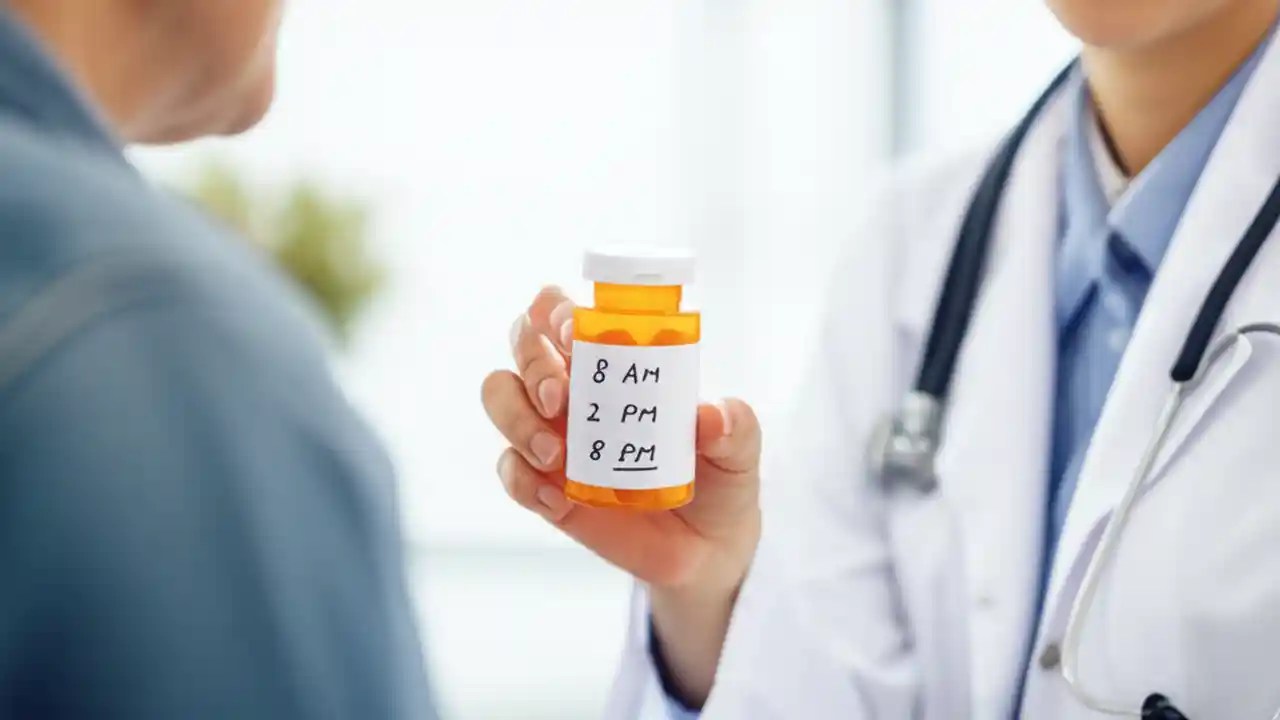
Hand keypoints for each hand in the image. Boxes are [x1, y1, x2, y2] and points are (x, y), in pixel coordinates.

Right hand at [482, 286, 762, 703]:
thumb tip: (710, 415)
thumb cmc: (720, 479)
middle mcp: (576, 390)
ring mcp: (554, 435)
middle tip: (561, 398)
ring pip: (500, 396)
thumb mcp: (740, 451)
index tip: (574, 334)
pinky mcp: (544, 486)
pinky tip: (558, 501)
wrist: (707, 550)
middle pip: (523, 344)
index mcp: (617, 364)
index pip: (565, 313)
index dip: (556, 311)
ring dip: (517, 419)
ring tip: (555, 456)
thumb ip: (735, 428)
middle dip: (532, 362)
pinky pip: (509, 470)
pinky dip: (522, 480)